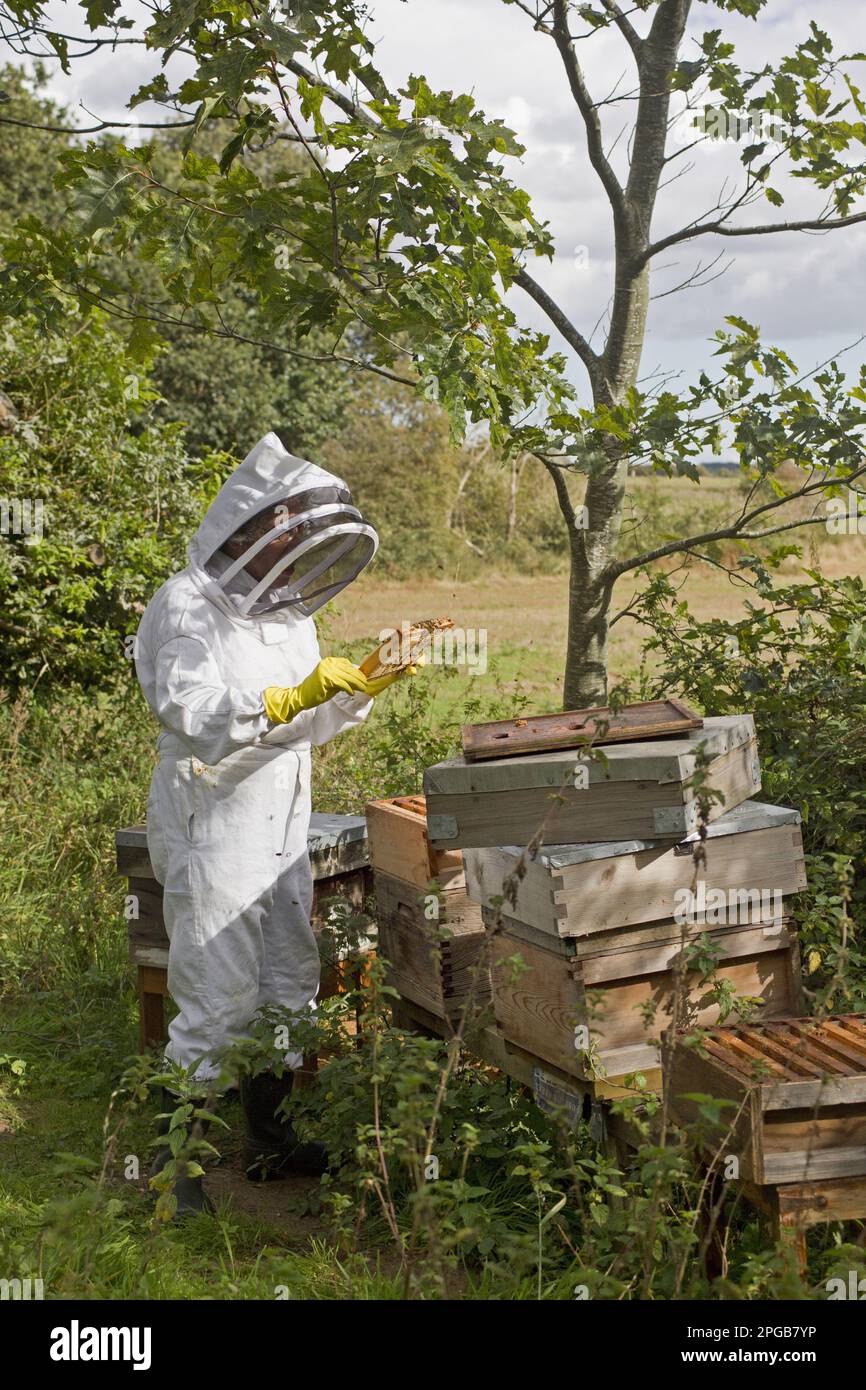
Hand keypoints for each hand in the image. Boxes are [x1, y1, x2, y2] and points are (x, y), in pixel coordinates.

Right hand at [263, 656, 418, 723]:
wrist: (299, 698)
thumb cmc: (317, 693)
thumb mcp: (334, 684)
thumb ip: (347, 679)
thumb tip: (364, 680)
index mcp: (335, 662)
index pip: (356, 666)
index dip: (371, 666)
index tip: (387, 665)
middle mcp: (332, 663)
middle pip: (356, 669)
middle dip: (371, 673)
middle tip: (388, 672)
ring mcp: (328, 670)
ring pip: (352, 677)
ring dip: (360, 684)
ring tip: (366, 687)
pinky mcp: (325, 678)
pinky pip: (343, 684)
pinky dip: (348, 688)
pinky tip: (350, 692)